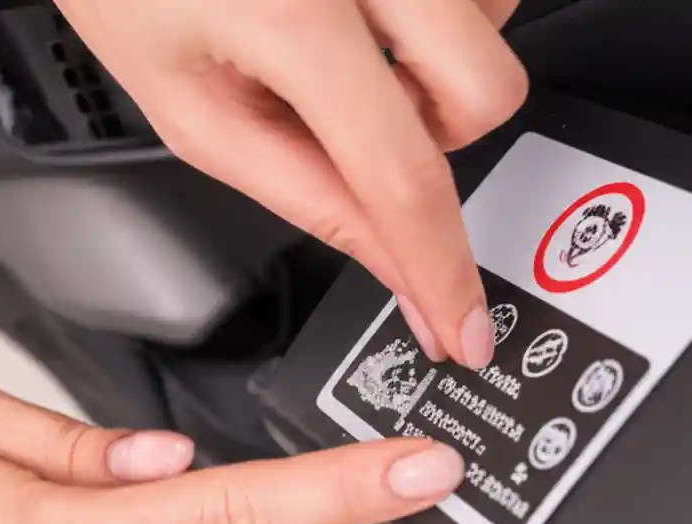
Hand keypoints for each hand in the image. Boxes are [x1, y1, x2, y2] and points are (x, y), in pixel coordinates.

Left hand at [56, 0, 527, 368]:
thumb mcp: (194, 111)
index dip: (440, 269)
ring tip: (351, 45)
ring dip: (437, 64)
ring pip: (497, 27)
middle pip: (487, 94)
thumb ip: (304, 191)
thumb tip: (391, 261)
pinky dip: (439, 14)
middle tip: (367, 117)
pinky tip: (373, 12)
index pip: (400, 173)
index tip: (463, 325)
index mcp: (290, 14)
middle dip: (441, 134)